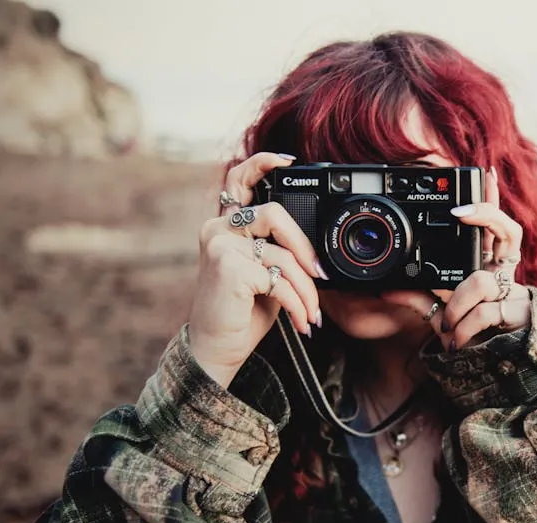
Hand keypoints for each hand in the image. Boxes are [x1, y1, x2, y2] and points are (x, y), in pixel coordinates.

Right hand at [188, 152, 328, 387]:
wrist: (217, 347)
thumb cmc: (242, 311)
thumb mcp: (264, 273)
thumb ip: (277, 250)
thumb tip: (315, 250)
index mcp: (227, 226)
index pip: (239, 180)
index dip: (262, 163)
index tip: (288, 160)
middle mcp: (218, 229)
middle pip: (275, 214)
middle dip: (305, 248)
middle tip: (320, 275)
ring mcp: (221, 247)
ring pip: (283, 255)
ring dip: (307, 290)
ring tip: (312, 313)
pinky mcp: (229, 268)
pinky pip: (280, 280)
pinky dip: (297, 303)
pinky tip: (300, 321)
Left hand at [383, 167, 530, 350]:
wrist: (491, 372)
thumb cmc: (470, 337)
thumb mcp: (440, 313)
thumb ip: (417, 297)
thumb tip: (385, 287)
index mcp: (489, 268)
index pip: (496, 226)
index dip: (494, 199)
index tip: (486, 173)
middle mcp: (505, 275)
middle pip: (511, 231)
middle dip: (485, 215)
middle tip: (458, 212)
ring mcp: (515, 293)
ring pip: (482, 280)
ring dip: (457, 304)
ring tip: (448, 323)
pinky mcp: (519, 315)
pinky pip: (485, 311)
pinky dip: (463, 326)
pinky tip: (457, 339)